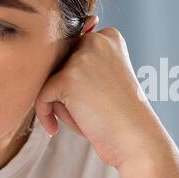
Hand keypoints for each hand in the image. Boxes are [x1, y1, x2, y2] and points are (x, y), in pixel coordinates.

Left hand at [33, 17, 167, 171]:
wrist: (136, 140)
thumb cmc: (119, 115)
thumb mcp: (104, 78)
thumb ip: (79, 63)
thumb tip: (44, 53)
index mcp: (109, 36)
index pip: (70, 54)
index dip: (75, 83)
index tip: (93, 100)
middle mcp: (96, 40)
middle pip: (57, 66)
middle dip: (64, 93)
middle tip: (89, 112)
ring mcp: (82, 57)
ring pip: (48, 80)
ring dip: (59, 104)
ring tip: (83, 117)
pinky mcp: (68, 78)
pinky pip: (41, 96)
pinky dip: (44, 115)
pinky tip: (54, 129)